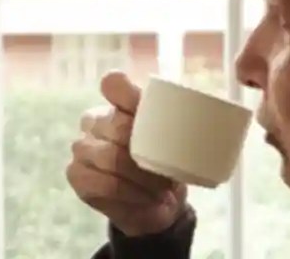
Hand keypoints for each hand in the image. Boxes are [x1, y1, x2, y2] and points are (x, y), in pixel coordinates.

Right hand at [66, 72, 187, 236]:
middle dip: (145, 151)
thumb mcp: (176, 141)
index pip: (114, 84)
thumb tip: (211, 105)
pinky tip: (143, 197)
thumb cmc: (165, 165)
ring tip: (161, 189)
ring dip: (140, 177)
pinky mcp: (78, 175)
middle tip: (168, 173)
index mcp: (116, 103)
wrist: (155, 205)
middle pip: (115, 124)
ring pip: (109, 156)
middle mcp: (94, 120)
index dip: (128, 94)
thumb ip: (183, 121)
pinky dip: (129, 192)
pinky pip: (103, 182)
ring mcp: (82, 147)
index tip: (147, 109)